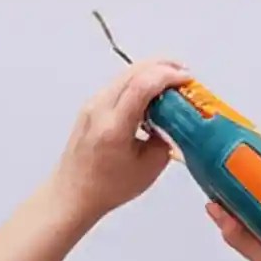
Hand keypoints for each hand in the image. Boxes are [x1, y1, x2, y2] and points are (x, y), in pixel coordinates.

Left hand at [52, 59, 191, 221]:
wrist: (73, 194)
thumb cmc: (107, 187)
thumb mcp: (149, 168)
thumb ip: (166, 139)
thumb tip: (176, 119)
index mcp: (114, 127)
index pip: (141, 85)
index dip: (167, 76)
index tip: (187, 79)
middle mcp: (99, 110)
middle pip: (133, 72)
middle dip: (163, 66)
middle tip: (184, 74)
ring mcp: (92, 105)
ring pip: (125, 74)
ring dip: (151, 72)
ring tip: (172, 83)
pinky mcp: (91, 106)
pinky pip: (118, 84)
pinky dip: (139, 82)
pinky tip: (152, 94)